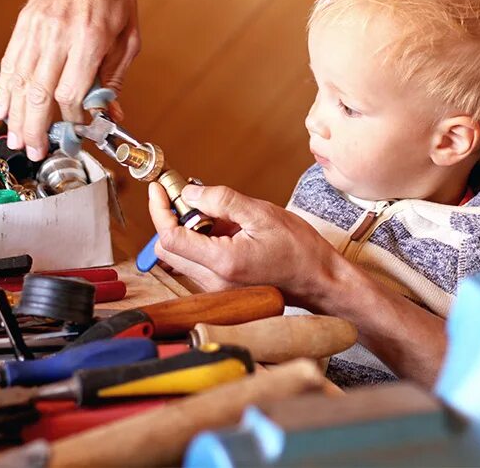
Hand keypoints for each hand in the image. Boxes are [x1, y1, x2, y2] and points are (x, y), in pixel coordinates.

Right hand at [0, 0, 139, 159]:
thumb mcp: (128, 39)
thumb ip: (116, 79)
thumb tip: (110, 115)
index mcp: (90, 39)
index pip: (72, 93)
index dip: (72, 119)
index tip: (76, 131)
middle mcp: (59, 33)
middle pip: (39, 92)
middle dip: (36, 128)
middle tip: (36, 151)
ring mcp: (37, 27)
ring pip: (19, 81)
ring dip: (16, 115)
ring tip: (16, 140)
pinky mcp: (24, 22)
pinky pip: (10, 62)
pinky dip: (4, 89)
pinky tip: (3, 109)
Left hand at [147, 182, 339, 305]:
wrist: (319, 280)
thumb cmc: (300, 250)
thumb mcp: (262, 213)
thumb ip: (222, 201)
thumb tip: (190, 193)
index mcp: (222, 262)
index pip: (170, 238)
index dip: (160, 210)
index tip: (160, 190)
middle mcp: (214, 282)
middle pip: (168, 249)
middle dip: (172, 218)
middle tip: (189, 195)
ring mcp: (217, 289)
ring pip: (181, 256)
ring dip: (188, 230)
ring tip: (217, 213)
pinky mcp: (222, 289)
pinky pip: (197, 263)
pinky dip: (201, 242)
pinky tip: (226, 229)